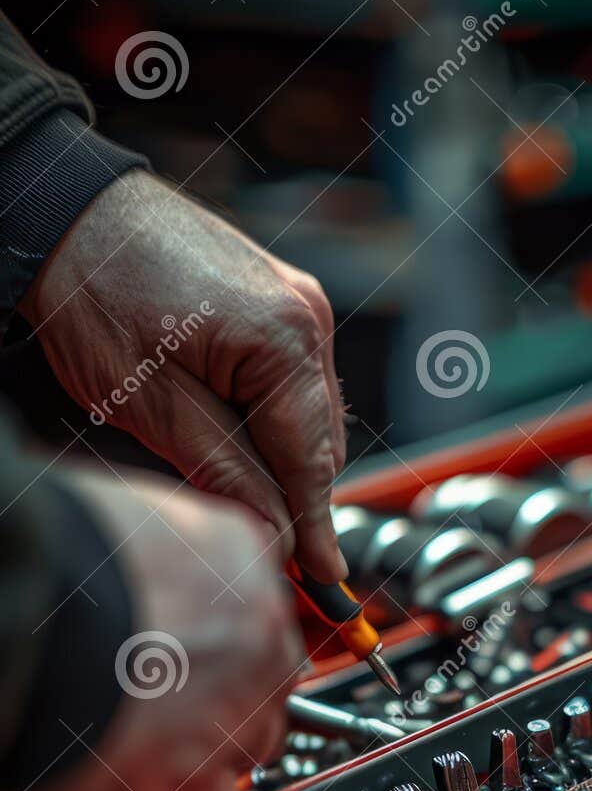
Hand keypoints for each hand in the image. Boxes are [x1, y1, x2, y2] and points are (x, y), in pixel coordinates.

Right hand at [14, 468, 304, 790]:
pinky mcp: (195, 788)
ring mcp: (236, 713)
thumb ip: (151, 569)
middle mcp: (254, 634)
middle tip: (143, 716)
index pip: (254, 615)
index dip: (210, 651)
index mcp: (232, 555)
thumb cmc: (36, 560)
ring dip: (200, 765)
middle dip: (209, 709)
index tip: (175, 664)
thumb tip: (133, 599)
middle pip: (261, 689)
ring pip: (249, 754)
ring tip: (123, 762)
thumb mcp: (117, 525)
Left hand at [20, 170, 347, 582]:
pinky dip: (267, 419)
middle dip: (293, 494)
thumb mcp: (153, 405)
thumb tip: (276, 534)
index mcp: (286, 340)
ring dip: (276, 456)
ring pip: (306, 417)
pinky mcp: (278, 302)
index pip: (312, 462)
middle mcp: (307, 317)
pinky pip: (290, 384)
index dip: (315, 527)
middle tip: (264, 542)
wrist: (68, 212)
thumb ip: (225, 473)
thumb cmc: (96, 288)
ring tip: (225, 473)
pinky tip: (226, 428)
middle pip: (318, 443)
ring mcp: (297, 305)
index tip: (325, 578)